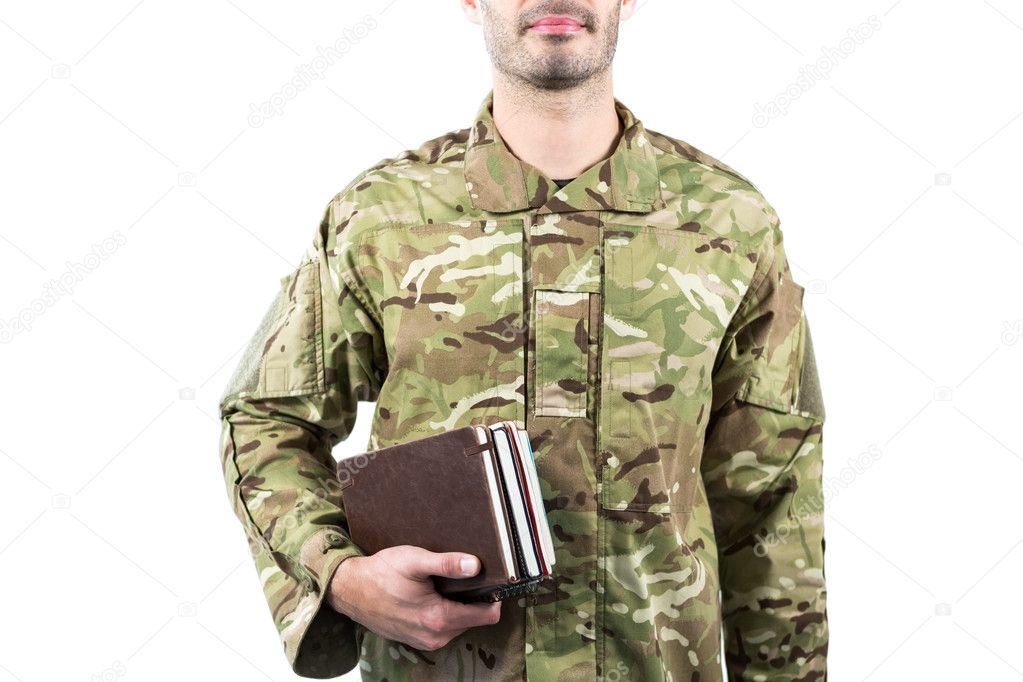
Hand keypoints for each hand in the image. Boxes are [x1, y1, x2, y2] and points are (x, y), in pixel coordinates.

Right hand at [327, 545, 501, 650]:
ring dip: (458, 606)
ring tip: (445, 584)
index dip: (494, 596)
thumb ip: (447, 564)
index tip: (493, 579)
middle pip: (474, 619)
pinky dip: (444, 613)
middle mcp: (435, 636)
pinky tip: (433, 595)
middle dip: (474, 599)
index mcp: (438, 618)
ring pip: (459, 624)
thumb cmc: (381, 573)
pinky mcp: (417, 640)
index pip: (486, 615)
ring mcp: (426, 641)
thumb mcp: (415, 561)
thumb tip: (476, 565)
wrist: (349, 590)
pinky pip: (443, 628)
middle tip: (465, 576)